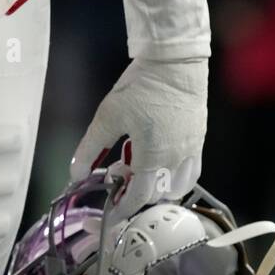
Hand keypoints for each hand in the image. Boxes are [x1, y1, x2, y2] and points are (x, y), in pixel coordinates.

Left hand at [70, 56, 207, 218]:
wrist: (175, 62)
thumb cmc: (141, 87)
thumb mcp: (108, 116)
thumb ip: (91, 147)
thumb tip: (75, 174)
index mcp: (154, 158)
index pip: (139, 197)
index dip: (123, 208)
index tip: (110, 211)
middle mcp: (177, 161)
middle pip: (157, 194)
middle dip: (135, 192)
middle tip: (118, 172)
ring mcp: (191, 151)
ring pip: (177, 187)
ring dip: (157, 187)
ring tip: (138, 166)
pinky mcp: (198, 140)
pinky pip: (190, 172)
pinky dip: (175, 176)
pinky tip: (160, 159)